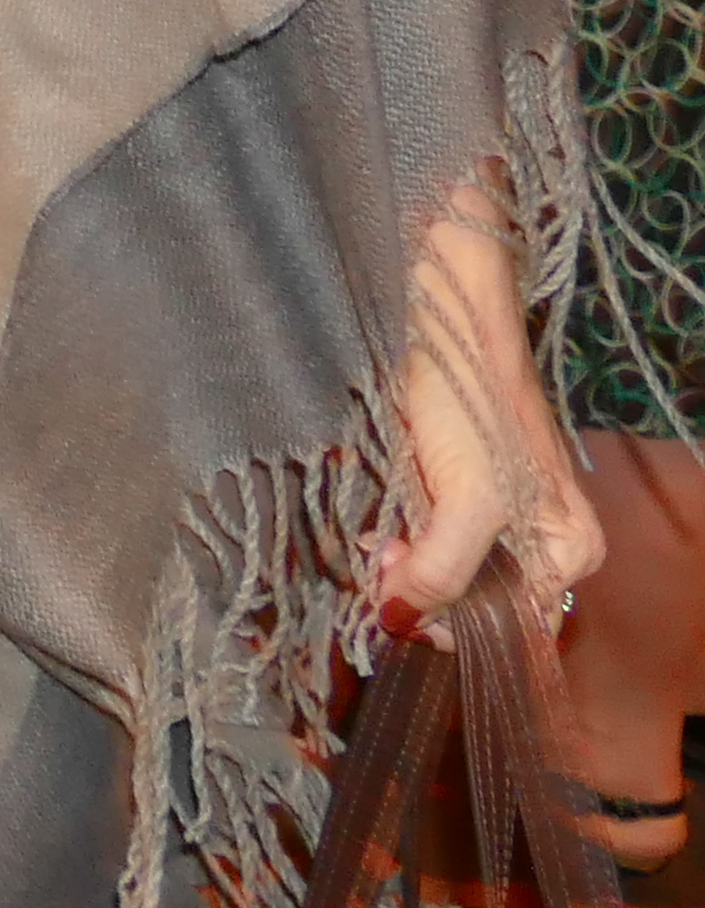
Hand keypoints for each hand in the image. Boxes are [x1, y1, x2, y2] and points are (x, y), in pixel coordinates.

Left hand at [375, 203, 603, 634]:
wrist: (445, 318)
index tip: (399, 611)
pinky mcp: (457, 480)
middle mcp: (542, 538)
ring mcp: (498, 508)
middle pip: (477, 595)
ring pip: (445, 562)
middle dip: (423, 589)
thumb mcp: (468, 501)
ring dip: (403, 561)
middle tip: (379, 567)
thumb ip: (441, 570)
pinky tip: (376, 522)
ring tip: (375, 541)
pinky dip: (398, 532)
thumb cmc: (472, 406)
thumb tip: (398, 623)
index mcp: (570, 551)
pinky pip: (427, 528)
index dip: (454, 625)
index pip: (516, 626)